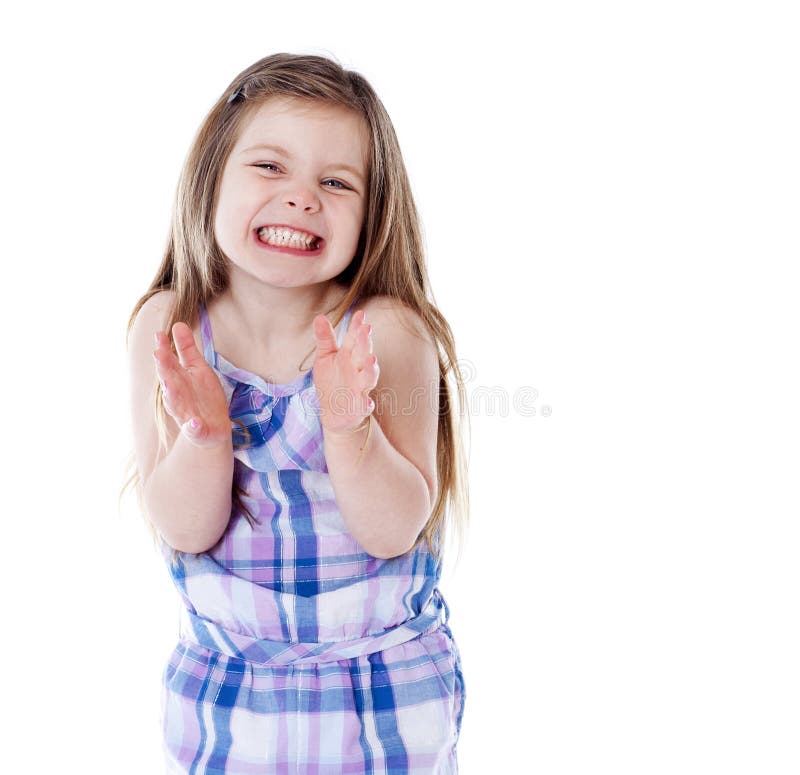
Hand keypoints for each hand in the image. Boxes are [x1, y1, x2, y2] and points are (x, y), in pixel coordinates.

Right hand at [152, 322, 230, 447]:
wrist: (214, 428)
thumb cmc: (202, 395)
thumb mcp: (198, 368)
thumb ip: (187, 349)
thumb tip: (178, 324)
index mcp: (178, 380)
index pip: (168, 364)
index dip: (164, 350)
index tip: (160, 335)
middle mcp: (178, 396)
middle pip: (168, 381)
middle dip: (164, 369)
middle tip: (159, 353)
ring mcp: (186, 414)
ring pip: (175, 405)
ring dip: (172, 396)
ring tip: (168, 386)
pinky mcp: (198, 431)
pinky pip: (194, 430)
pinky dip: (193, 427)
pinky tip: (194, 423)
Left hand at [312, 309, 378, 435]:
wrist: (336, 412)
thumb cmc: (332, 381)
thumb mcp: (325, 358)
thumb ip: (325, 339)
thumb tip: (320, 316)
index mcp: (349, 356)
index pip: (354, 338)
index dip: (357, 327)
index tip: (360, 314)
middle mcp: (357, 369)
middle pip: (363, 354)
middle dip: (365, 342)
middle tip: (365, 330)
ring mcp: (360, 387)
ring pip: (369, 376)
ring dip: (371, 369)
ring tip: (371, 359)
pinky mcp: (360, 406)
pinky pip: (366, 405)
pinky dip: (367, 403)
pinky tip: (367, 402)